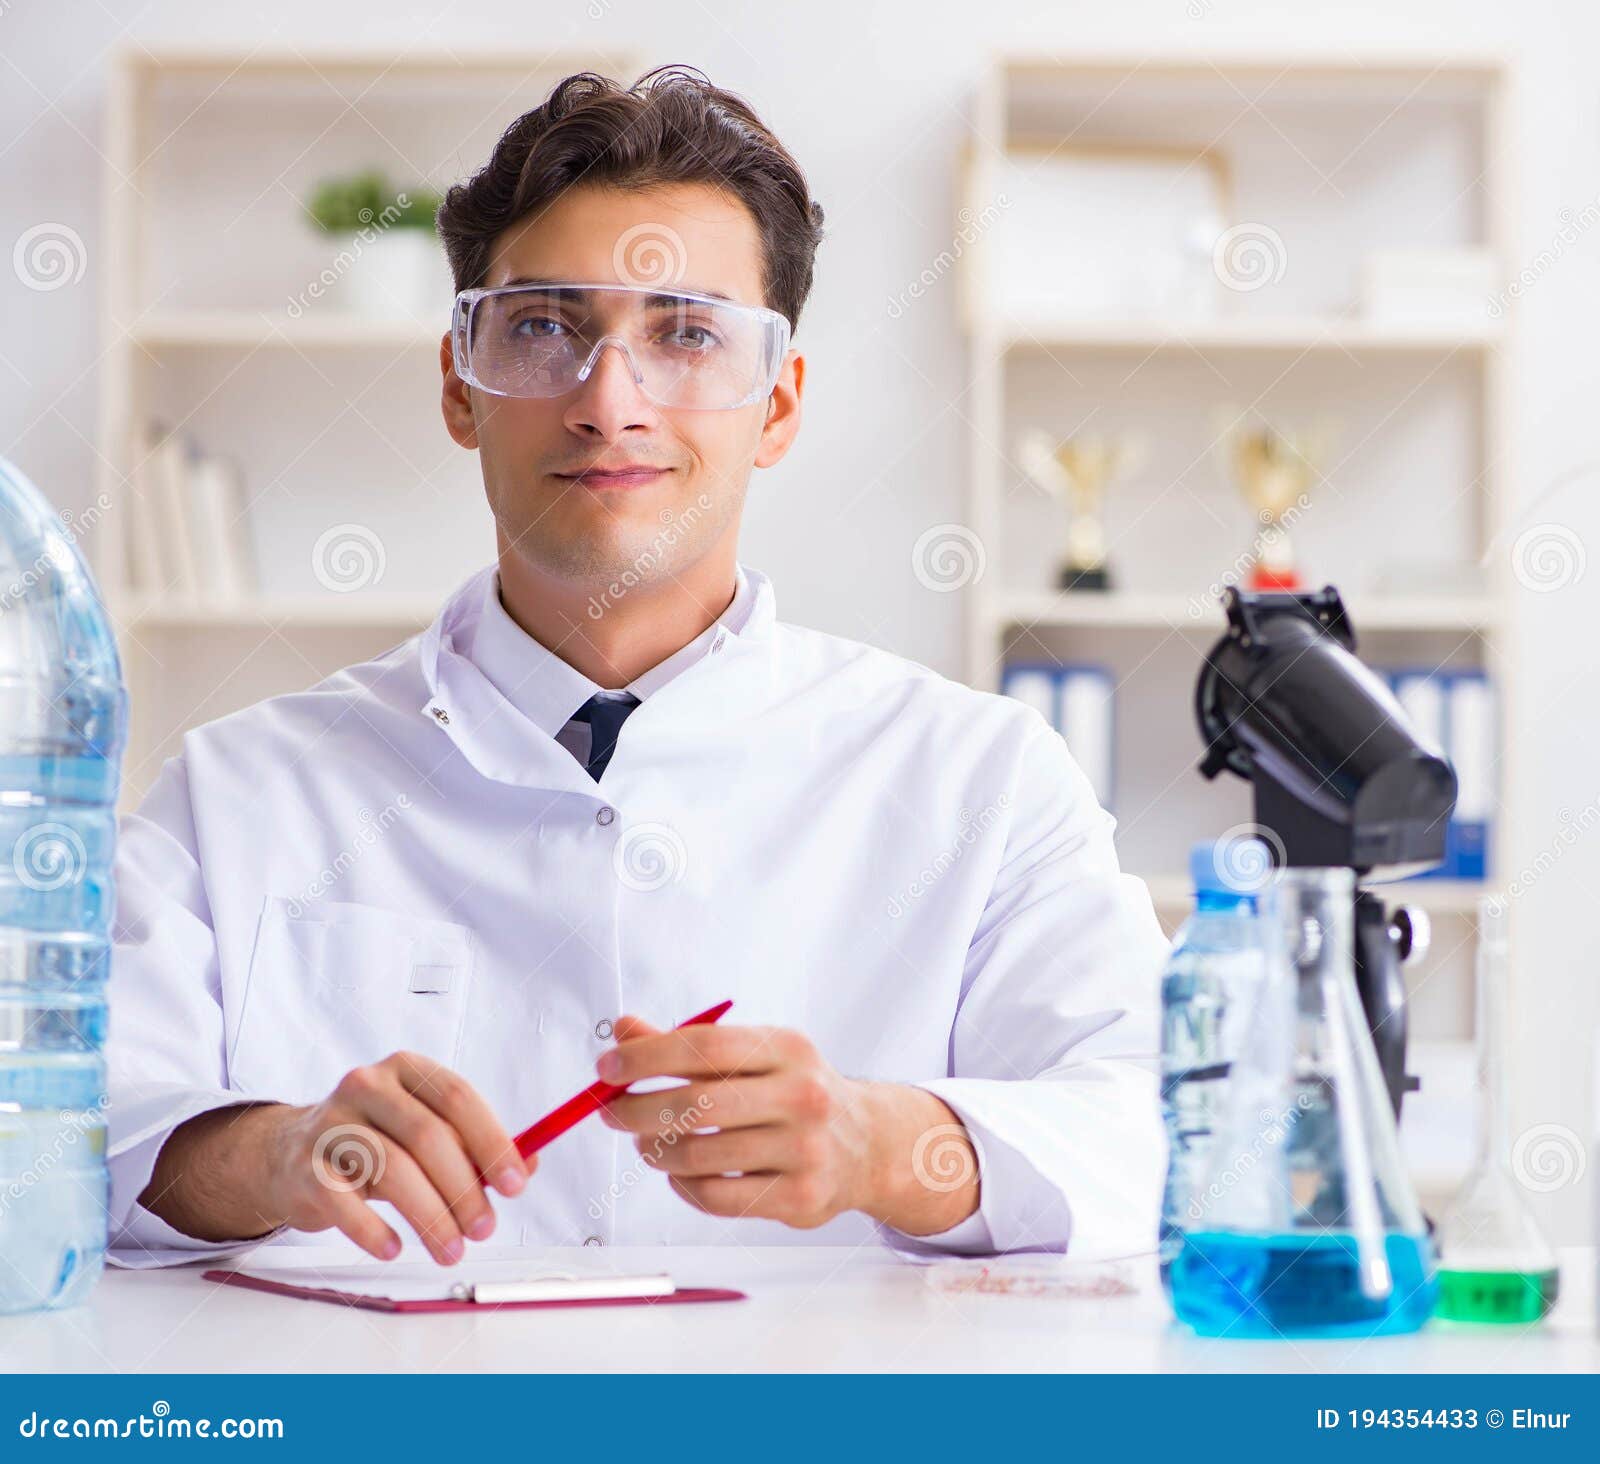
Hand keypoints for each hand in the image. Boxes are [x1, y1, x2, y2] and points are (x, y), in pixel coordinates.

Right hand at [141, 1052, 532, 1264]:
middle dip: (465, 1189)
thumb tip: (529, 1164)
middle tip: (484, 1228)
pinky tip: (395, 1247)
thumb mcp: (423, 1131)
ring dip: (430, 1217)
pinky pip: (345, 1201)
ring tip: (450, 1249)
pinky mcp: (305, 1165)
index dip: (493, 1142)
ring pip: (393, 1169)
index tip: (516, 1184)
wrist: (287, 1155)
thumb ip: (473, 1146)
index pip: (459, 1099)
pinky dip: (374, 1230)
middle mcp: (368, 1085)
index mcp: (407, 1070)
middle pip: (429, 1136)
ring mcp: (332, 1122)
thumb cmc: (371, 1142)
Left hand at [596, 1017, 979, 1234]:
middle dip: (638, 1109)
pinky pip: (715, 1197)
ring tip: (647, 1143)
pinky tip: (680, 1173)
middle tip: (611, 1111)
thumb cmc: (795, 1093)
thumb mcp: (754, 1055)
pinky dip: (683, 1186)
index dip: (648, 1056)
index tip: (608, 1066)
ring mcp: (804, 1149)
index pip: (706, 1046)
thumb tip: (624, 1030)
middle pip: (697, 1104)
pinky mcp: (800, 1197)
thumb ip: (687, 1045)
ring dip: (656, 1151)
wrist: (867, 1144)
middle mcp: (802, 1095)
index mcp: (788, 1048)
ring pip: (699, 1156)